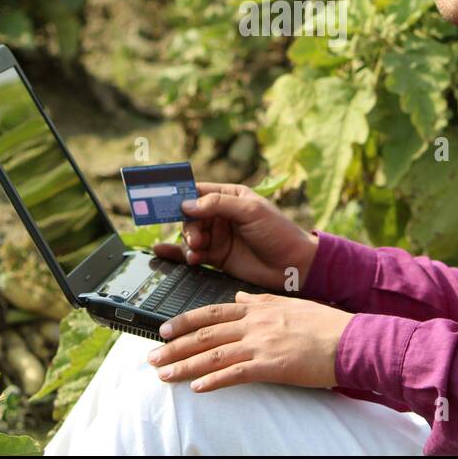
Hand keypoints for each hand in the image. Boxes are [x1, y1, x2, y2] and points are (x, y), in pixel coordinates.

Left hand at [147, 292, 353, 390]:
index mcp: (258, 307)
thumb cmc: (324, 324)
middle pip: (205, 334)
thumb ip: (260, 300)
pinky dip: (214, 381)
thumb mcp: (289, 303)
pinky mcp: (271, 365)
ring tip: (164, 375)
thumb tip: (239, 296)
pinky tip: (197, 388)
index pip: (212, 312)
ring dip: (185, 366)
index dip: (185, 321)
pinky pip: (235, 374)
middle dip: (174, 346)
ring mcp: (261, 343)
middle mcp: (254, 323)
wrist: (349, 339)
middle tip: (152, 356)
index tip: (164, 329)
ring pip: (213, 354)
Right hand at [150, 181, 317, 292]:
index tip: (162, 200)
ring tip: (197, 254)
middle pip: (190, 216)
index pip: (198, 191)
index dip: (180, 195)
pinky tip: (162, 252)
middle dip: (188, 226)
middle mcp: (222, 215)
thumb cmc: (279, 233)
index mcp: (231, 196)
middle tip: (197, 239)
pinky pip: (193, 253)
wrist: (295, 267)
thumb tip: (187, 204)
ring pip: (190, 235)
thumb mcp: (251, 212)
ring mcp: (219, 237)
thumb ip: (218, 205)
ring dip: (188, 243)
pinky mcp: (218, 258)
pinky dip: (179, 253)